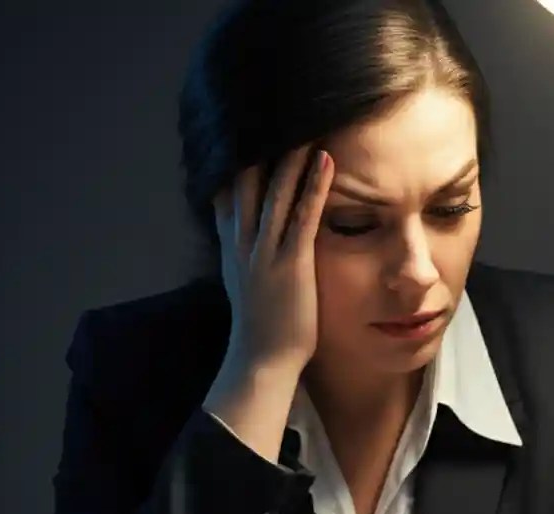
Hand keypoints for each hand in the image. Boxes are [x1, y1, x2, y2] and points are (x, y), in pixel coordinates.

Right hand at [213, 143, 334, 381]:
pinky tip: (326, 160)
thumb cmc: (262, 327)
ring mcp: (265, 252)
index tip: (244, 128)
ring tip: (307, 124)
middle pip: (247, 182)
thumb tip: (244, 237)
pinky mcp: (292, 264)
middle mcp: (243, 243)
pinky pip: (304, 216)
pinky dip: (315, 186)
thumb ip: (244, 254)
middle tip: (273, 111)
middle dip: (259, 147)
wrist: (261, 362)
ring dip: (291, 157)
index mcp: (232, 247)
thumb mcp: (244, 282)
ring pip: (276, 192)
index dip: (235, 158)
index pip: (227, 191)